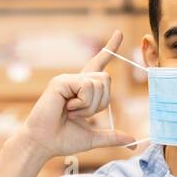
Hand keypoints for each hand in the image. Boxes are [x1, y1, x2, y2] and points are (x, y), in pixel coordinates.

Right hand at [14, 30, 136, 160]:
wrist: (44, 144)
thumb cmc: (63, 139)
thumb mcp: (94, 138)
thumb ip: (112, 136)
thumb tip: (132, 142)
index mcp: (83, 90)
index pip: (99, 65)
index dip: (110, 49)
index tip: (119, 33)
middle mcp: (76, 81)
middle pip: (106, 79)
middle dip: (101, 102)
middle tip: (80, 114)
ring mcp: (68, 79)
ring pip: (99, 83)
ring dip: (90, 105)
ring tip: (71, 112)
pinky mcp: (61, 81)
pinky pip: (86, 86)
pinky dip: (82, 103)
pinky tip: (67, 108)